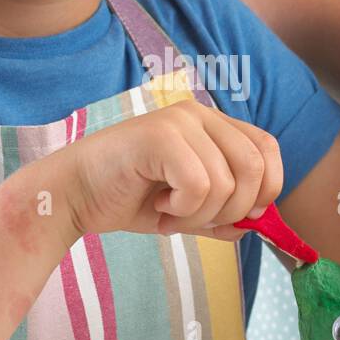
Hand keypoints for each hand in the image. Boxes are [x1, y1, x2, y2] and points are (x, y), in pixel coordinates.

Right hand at [56, 99, 282, 240]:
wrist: (73, 195)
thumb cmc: (127, 198)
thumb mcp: (187, 210)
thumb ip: (223, 214)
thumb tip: (258, 224)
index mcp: (211, 124)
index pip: (267, 148)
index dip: (267, 189)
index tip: (240, 217)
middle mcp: (198, 114)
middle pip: (255, 165)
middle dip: (233, 209)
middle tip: (195, 219)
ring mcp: (179, 121)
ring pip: (226, 182)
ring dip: (200, 214)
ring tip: (168, 212)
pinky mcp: (159, 135)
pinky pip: (198, 185)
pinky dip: (183, 209)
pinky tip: (157, 206)